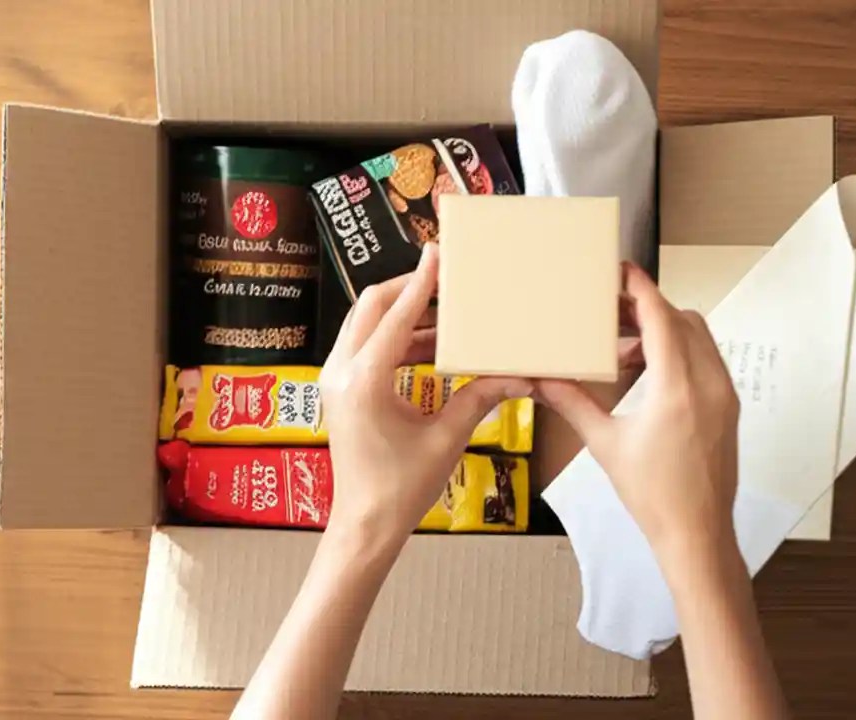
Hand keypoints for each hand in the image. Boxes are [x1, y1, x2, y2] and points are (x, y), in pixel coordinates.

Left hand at [320, 243, 530, 547]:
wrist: (364, 525)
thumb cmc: (401, 489)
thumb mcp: (446, 439)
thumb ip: (480, 398)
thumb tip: (521, 375)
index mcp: (364, 381)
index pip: (395, 316)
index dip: (421, 283)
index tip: (437, 253)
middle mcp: (341, 372)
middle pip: (371, 308)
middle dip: (408, 289)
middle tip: (445, 278)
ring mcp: (334, 380)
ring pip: (366, 325)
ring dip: (405, 317)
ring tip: (448, 314)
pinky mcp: (340, 390)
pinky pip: (365, 347)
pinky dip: (396, 340)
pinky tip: (432, 347)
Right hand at [535, 264, 739, 559]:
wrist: (696, 533)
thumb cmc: (654, 496)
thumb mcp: (605, 445)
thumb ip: (573, 403)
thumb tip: (542, 380)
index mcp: (677, 389)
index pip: (661, 318)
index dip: (640, 289)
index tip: (621, 271)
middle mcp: (709, 384)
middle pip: (682, 320)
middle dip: (647, 310)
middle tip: (610, 312)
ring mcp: (725, 395)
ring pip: (698, 339)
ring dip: (663, 332)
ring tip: (623, 349)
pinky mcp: (728, 408)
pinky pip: (706, 362)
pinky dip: (678, 354)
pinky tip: (647, 376)